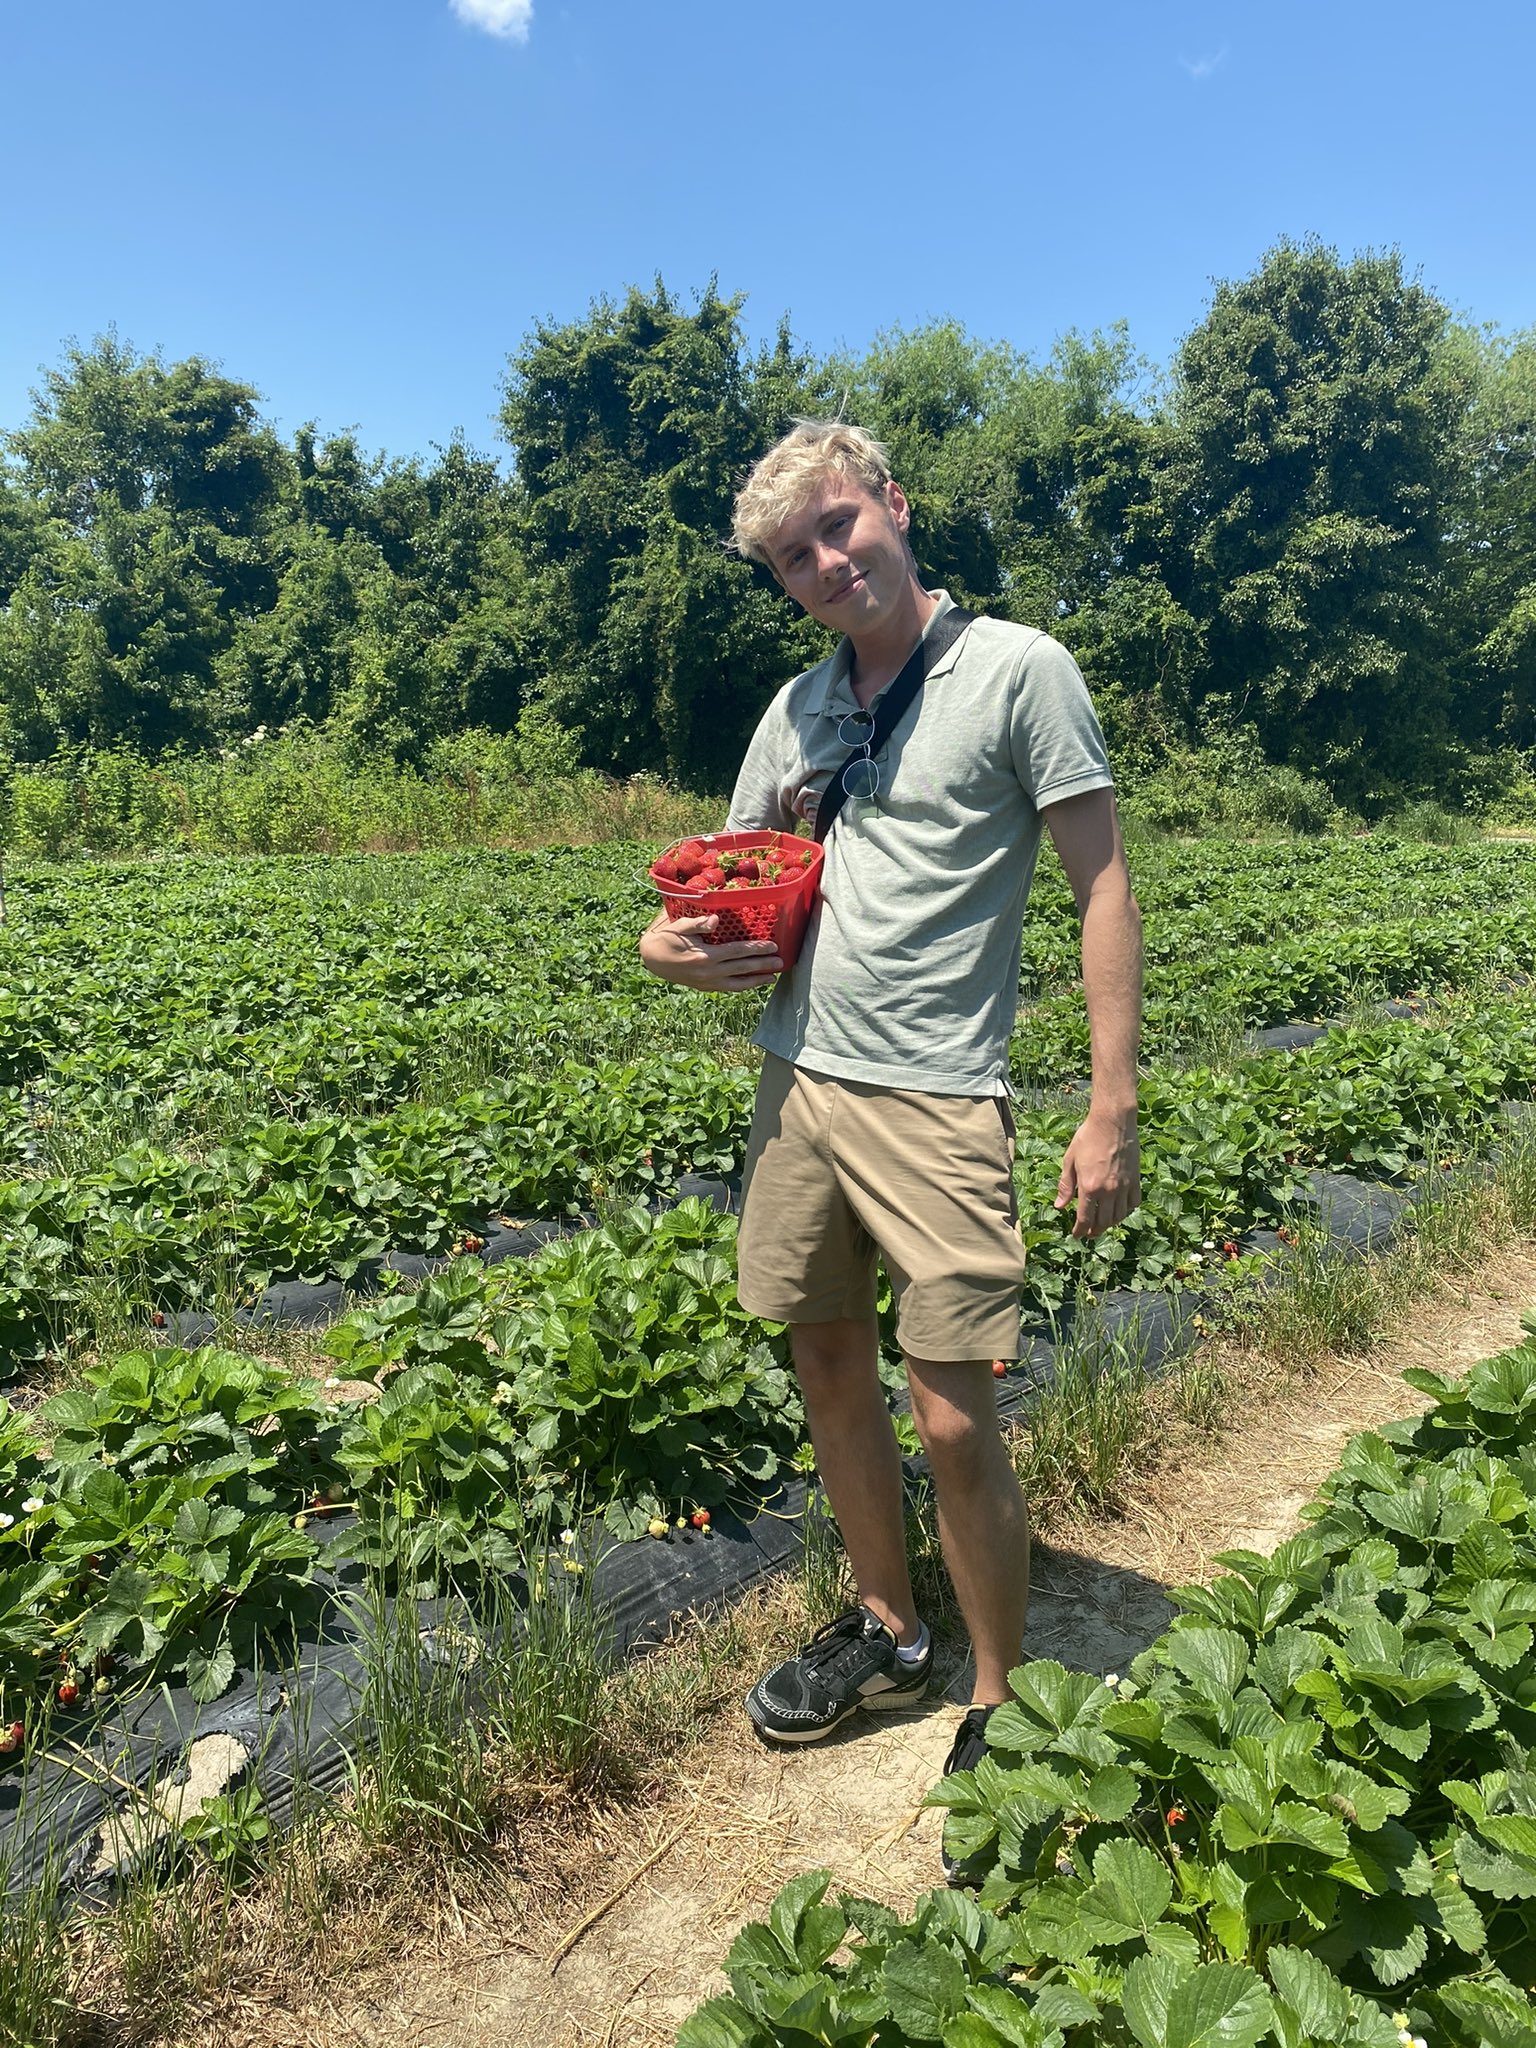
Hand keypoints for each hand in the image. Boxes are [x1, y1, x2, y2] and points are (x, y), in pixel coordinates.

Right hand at [639, 914, 782, 991]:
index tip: (772, 946)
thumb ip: (698, 923)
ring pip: (737, 984)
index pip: (737, 951)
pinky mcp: (703, 987)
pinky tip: (750, 984)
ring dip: (756, 981)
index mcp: (705, 956)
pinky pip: (727, 988)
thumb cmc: (665, 937)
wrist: (650, 959)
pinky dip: (741, 987)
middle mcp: (709, 972)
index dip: (756, 948)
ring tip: (772, 978)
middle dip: (763, 965)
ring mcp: (706, 982)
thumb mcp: (678, 926)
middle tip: (781, 962)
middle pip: (742, 969)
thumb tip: (715, 921)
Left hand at [1055, 1109, 1139, 1239]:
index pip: (1084, 1219)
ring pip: (1119, 1216)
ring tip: (1102, 1222)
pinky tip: (1119, 1208)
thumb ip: (1065, 1186)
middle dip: (1094, 1230)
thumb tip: (1059, 1206)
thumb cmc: (1087, 1137)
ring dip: (1109, 1223)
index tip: (1076, 1234)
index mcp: (1089, 1187)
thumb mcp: (1070, 1160)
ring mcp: (1124, 1187)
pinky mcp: (1135, 1180)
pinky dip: (1126, 1211)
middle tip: (1088, 1231)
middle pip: (1103, 1222)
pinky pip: (1133, 1204)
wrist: (1113, 1122)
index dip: (1079, 1230)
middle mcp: (1108, 1191)